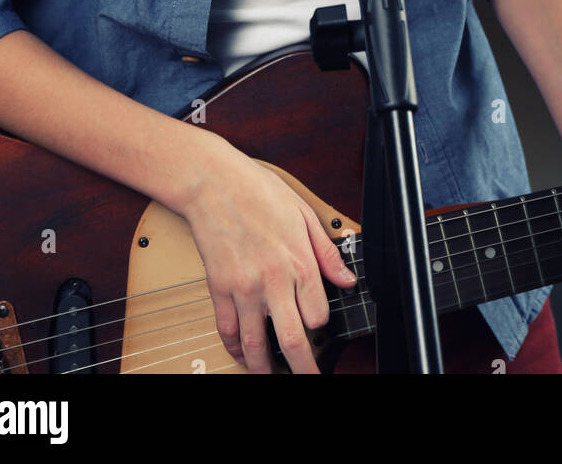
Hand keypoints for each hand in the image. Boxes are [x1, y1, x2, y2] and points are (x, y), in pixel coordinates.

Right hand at [181, 136, 356, 373]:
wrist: (214, 182)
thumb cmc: (258, 191)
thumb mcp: (303, 214)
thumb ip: (326, 252)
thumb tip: (347, 279)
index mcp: (299, 261)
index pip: (318, 314)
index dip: (320, 323)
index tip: (318, 324)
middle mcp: (273, 280)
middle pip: (292, 340)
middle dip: (303, 369)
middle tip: (308, 379)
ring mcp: (244, 288)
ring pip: (255, 345)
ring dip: (264, 369)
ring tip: (270, 376)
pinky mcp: (219, 288)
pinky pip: (227, 329)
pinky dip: (234, 348)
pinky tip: (242, 354)